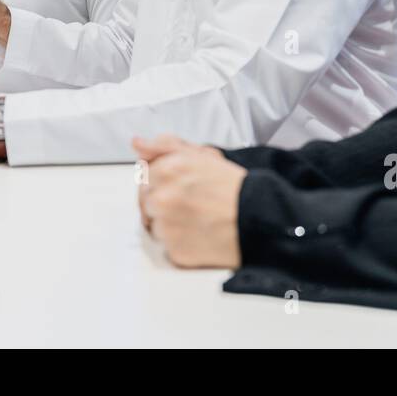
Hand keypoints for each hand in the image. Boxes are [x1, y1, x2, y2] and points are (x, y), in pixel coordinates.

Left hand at [133, 135, 246, 268]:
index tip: (183, 187)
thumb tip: (137, 144)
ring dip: (171, 225)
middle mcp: (161, 197)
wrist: (259, 218)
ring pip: (154, 226)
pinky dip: (181, 244)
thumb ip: (165, 146)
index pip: (144, 178)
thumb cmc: (233, 186)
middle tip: (193, 204)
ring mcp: (166, 226)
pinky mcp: (174, 251)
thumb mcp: (201, 155)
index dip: (164, 182)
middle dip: (164, 203)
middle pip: (146, 202)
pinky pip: (167, 248)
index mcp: (165, 169)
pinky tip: (201, 236)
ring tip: (199, 220)